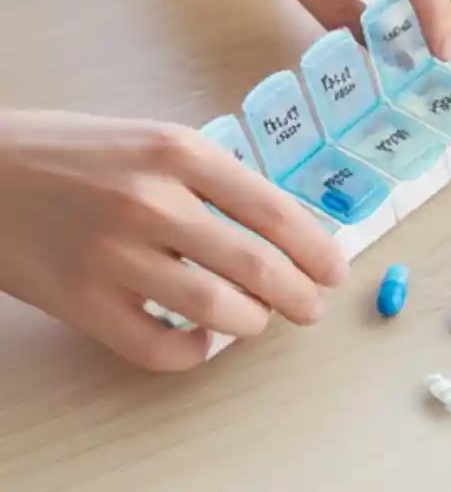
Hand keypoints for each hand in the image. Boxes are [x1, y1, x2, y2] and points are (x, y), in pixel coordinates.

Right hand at [0, 111, 346, 370]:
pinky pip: (158, 348)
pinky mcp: (82, 301)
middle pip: (257, 267)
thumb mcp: (153, 140)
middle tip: (312, 308)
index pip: (275, 212)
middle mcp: (152, 202)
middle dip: (300, 295)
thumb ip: (214, 178)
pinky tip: (202, 337)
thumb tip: (284, 229)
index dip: (317, 250)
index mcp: (180, 153)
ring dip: (254, 322)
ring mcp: (114, 254)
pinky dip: (194, 351)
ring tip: (259, 319)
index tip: (334, 271)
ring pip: (217, 311)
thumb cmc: (76, 154)